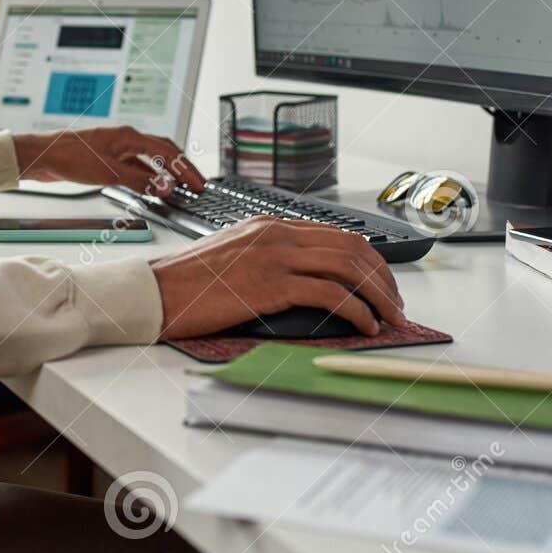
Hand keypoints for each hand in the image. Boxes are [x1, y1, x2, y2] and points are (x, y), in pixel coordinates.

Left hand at [12, 126, 205, 194]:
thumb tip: (166, 187)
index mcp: (128, 136)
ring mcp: (116, 149)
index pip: (167, 150)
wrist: (42, 156)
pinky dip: (147, 177)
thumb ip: (139, 181)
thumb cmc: (69, 157)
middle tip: (196, 184)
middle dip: (181, 168)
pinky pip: (135, 167)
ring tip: (179, 187)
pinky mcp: (106, 159)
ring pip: (149, 160)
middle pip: (162, 151)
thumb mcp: (108, 172)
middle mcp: (124, 139)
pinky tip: (152, 187)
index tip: (198, 183)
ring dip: (165, 173)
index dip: (185, 168)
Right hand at [149, 217, 404, 338]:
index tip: (382, 284)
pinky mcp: (271, 284)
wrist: (155, 291)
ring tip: (391, 318)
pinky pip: (330, 294)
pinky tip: (365, 326)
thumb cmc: (186, 283)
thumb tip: (302, 281)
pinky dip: (356, 311)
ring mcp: (275, 256)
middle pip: (351, 248)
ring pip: (348, 268)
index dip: (369, 260)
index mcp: (268, 225)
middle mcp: (276, 234)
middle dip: (383, 277)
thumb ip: (267, 259)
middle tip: (396, 304)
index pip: (336, 235)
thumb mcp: (232, 257)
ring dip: (378, 295)